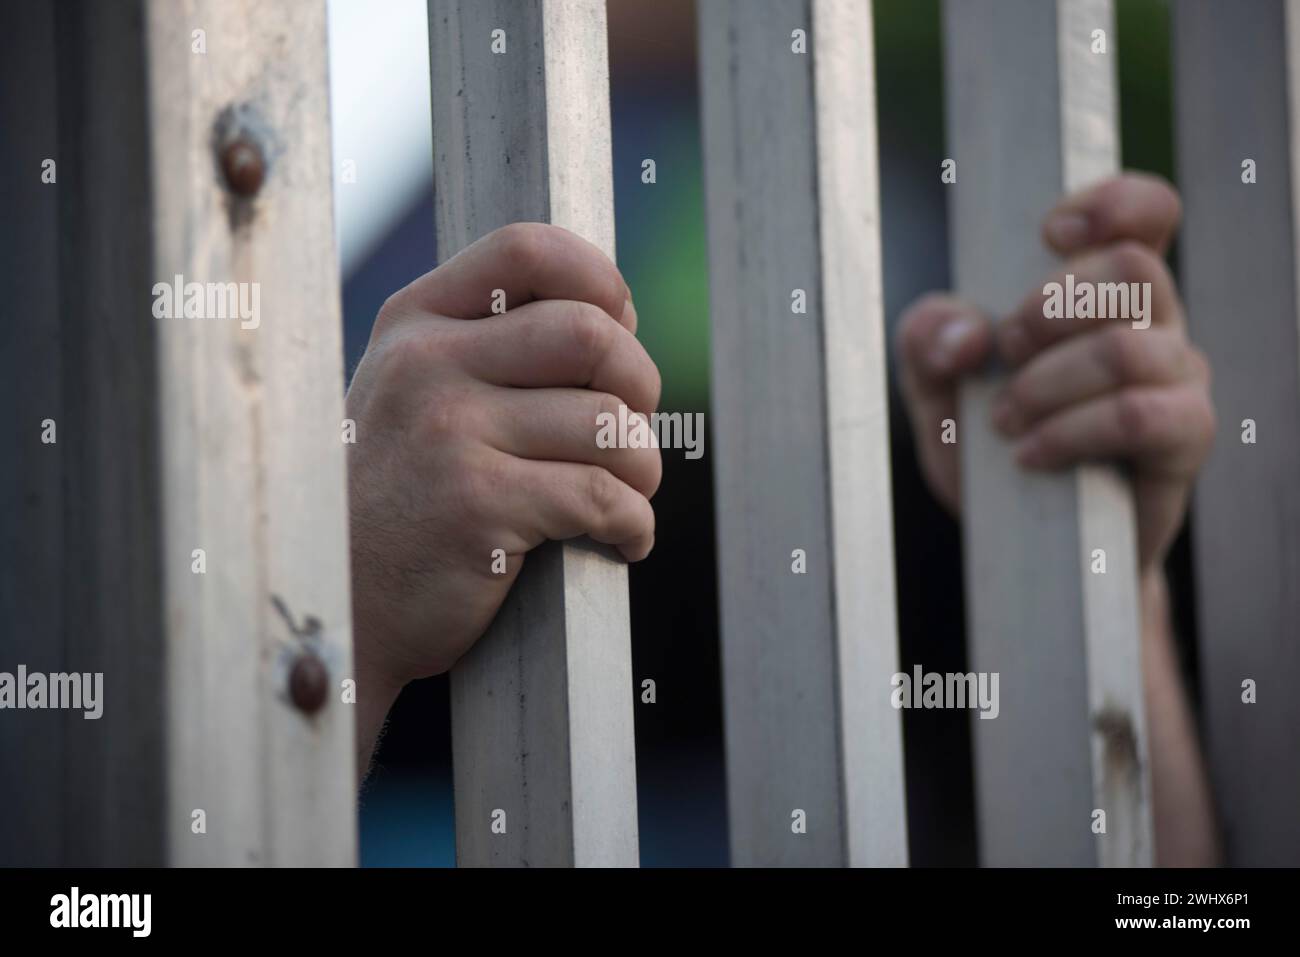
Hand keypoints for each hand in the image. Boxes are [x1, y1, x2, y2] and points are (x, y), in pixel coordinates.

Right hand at [345, 223, 660, 694]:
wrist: (340, 601)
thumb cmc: (402, 498)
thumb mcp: (416, 394)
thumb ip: (491, 347)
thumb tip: (619, 320)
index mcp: (415, 322)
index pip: (528, 250)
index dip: (600, 283)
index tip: (620, 332)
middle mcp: (427, 364)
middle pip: (591, 335)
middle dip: (640, 387)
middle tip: (627, 434)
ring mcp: (449, 434)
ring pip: (609, 423)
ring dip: (641, 469)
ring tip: (625, 496)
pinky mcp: (477, 507)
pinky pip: (603, 497)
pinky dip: (634, 525)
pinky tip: (623, 540)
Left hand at [896, 173, 1214, 572]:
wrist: (1021, 546)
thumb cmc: (988, 449)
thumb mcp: (934, 389)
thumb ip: (927, 342)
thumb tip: (963, 331)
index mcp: (1105, 292)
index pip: (1148, 212)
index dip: (1110, 203)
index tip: (1048, 235)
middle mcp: (1154, 324)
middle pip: (1131, 269)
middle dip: (1046, 308)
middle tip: (1004, 354)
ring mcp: (1177, 380)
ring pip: (1126, 348)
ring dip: (1046, 384)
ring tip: (1005, 422)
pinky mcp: (1184, 441)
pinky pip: (1140, 415)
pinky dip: (1071, 432)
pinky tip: (1031, 456)